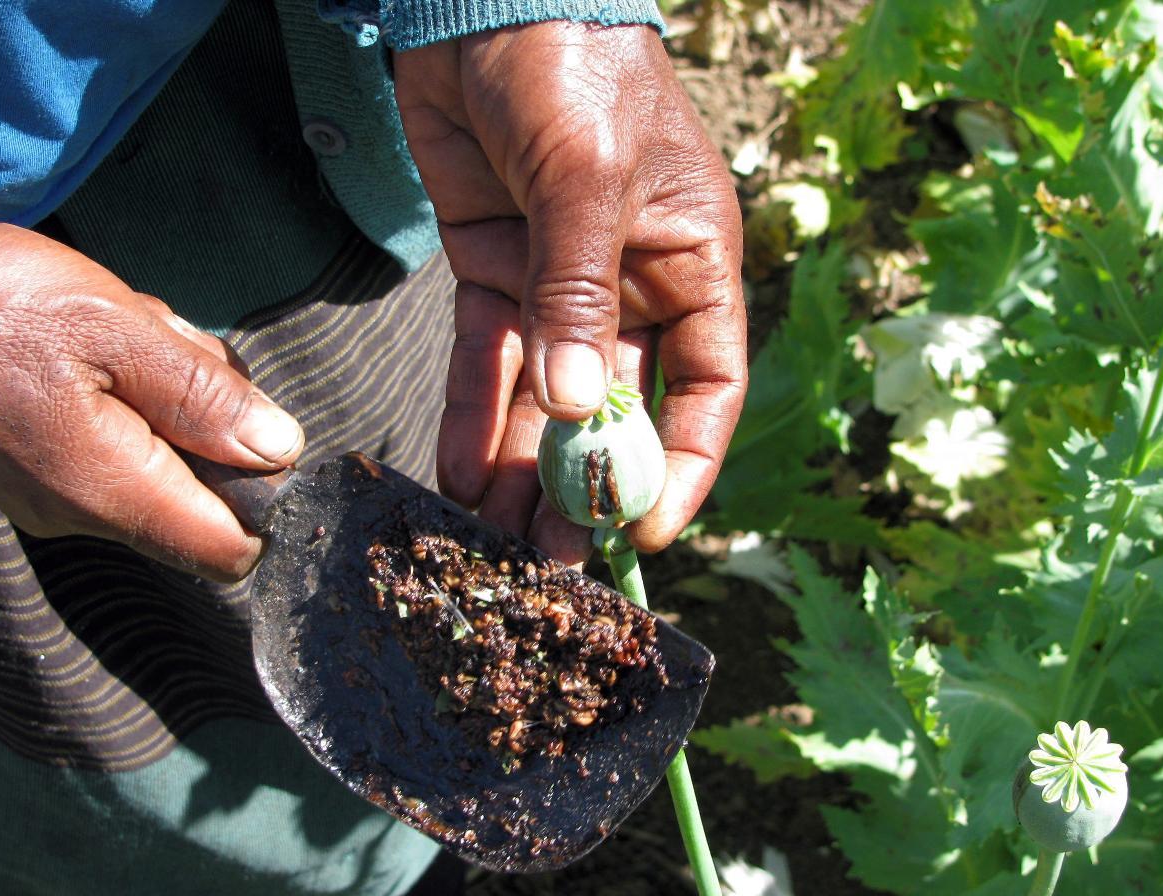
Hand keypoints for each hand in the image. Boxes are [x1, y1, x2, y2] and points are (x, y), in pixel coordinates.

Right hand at [0, 216, 304, 579]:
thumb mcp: (112, 327)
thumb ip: (203, 395)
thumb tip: (280, 449)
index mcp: (112, 491)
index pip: (230, 550)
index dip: (267, 496)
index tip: (254, 425)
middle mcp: (84, 514)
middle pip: (203, 503)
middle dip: (214, 426)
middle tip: (172, 354)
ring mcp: (56, 495)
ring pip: (162, 465)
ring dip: (169, 397)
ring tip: (126, 335)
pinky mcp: (38, 468)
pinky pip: (118, 447)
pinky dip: (129, 396)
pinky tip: (96, 345)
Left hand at [395, 22, 746, 563]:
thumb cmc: (571, 67)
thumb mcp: (589, 176)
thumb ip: (579, 291)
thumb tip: (572, 409)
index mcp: (691, 264)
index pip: (705, 386)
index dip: (680, 464)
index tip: (643, 531)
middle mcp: (631, 287)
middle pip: (614, 410)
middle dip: (581, 484)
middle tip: (551, 562)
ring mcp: (558, 286)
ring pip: (544, 399)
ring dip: (519, 468)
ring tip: (494, 540)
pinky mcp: (493, 273)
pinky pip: (485, 360)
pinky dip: (471, 415)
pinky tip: (456, 474)